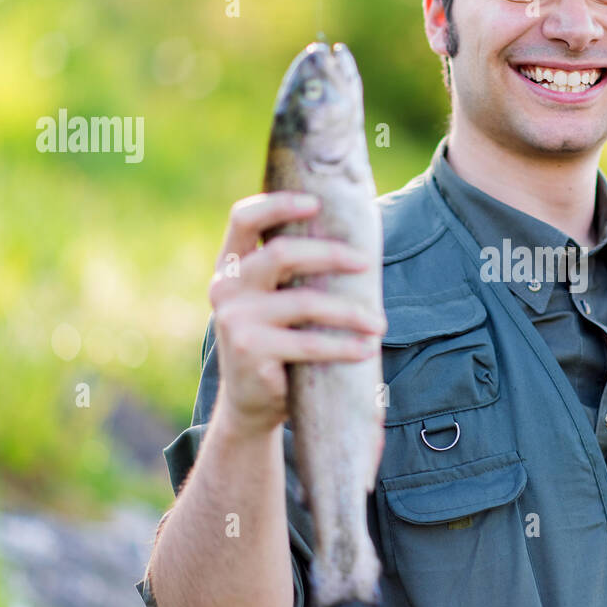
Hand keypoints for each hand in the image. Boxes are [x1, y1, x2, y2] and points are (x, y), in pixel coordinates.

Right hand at [207, 192, 386, 437]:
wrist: (253, 403)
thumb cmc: (279, 343)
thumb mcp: (278, 301)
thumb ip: (296, 273)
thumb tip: (359, 244)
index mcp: (232, 266)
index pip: (243, 219)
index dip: (277, 204)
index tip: (316, 203)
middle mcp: (226, 288)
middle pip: (280, 253)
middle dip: (330, 254)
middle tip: (366, 264)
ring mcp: (235, 320)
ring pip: (304, 302)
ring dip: (350, 311)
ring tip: (379, 323)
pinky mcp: (250, 351)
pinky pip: (309, 343)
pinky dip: (344, 346)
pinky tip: (367, 349)